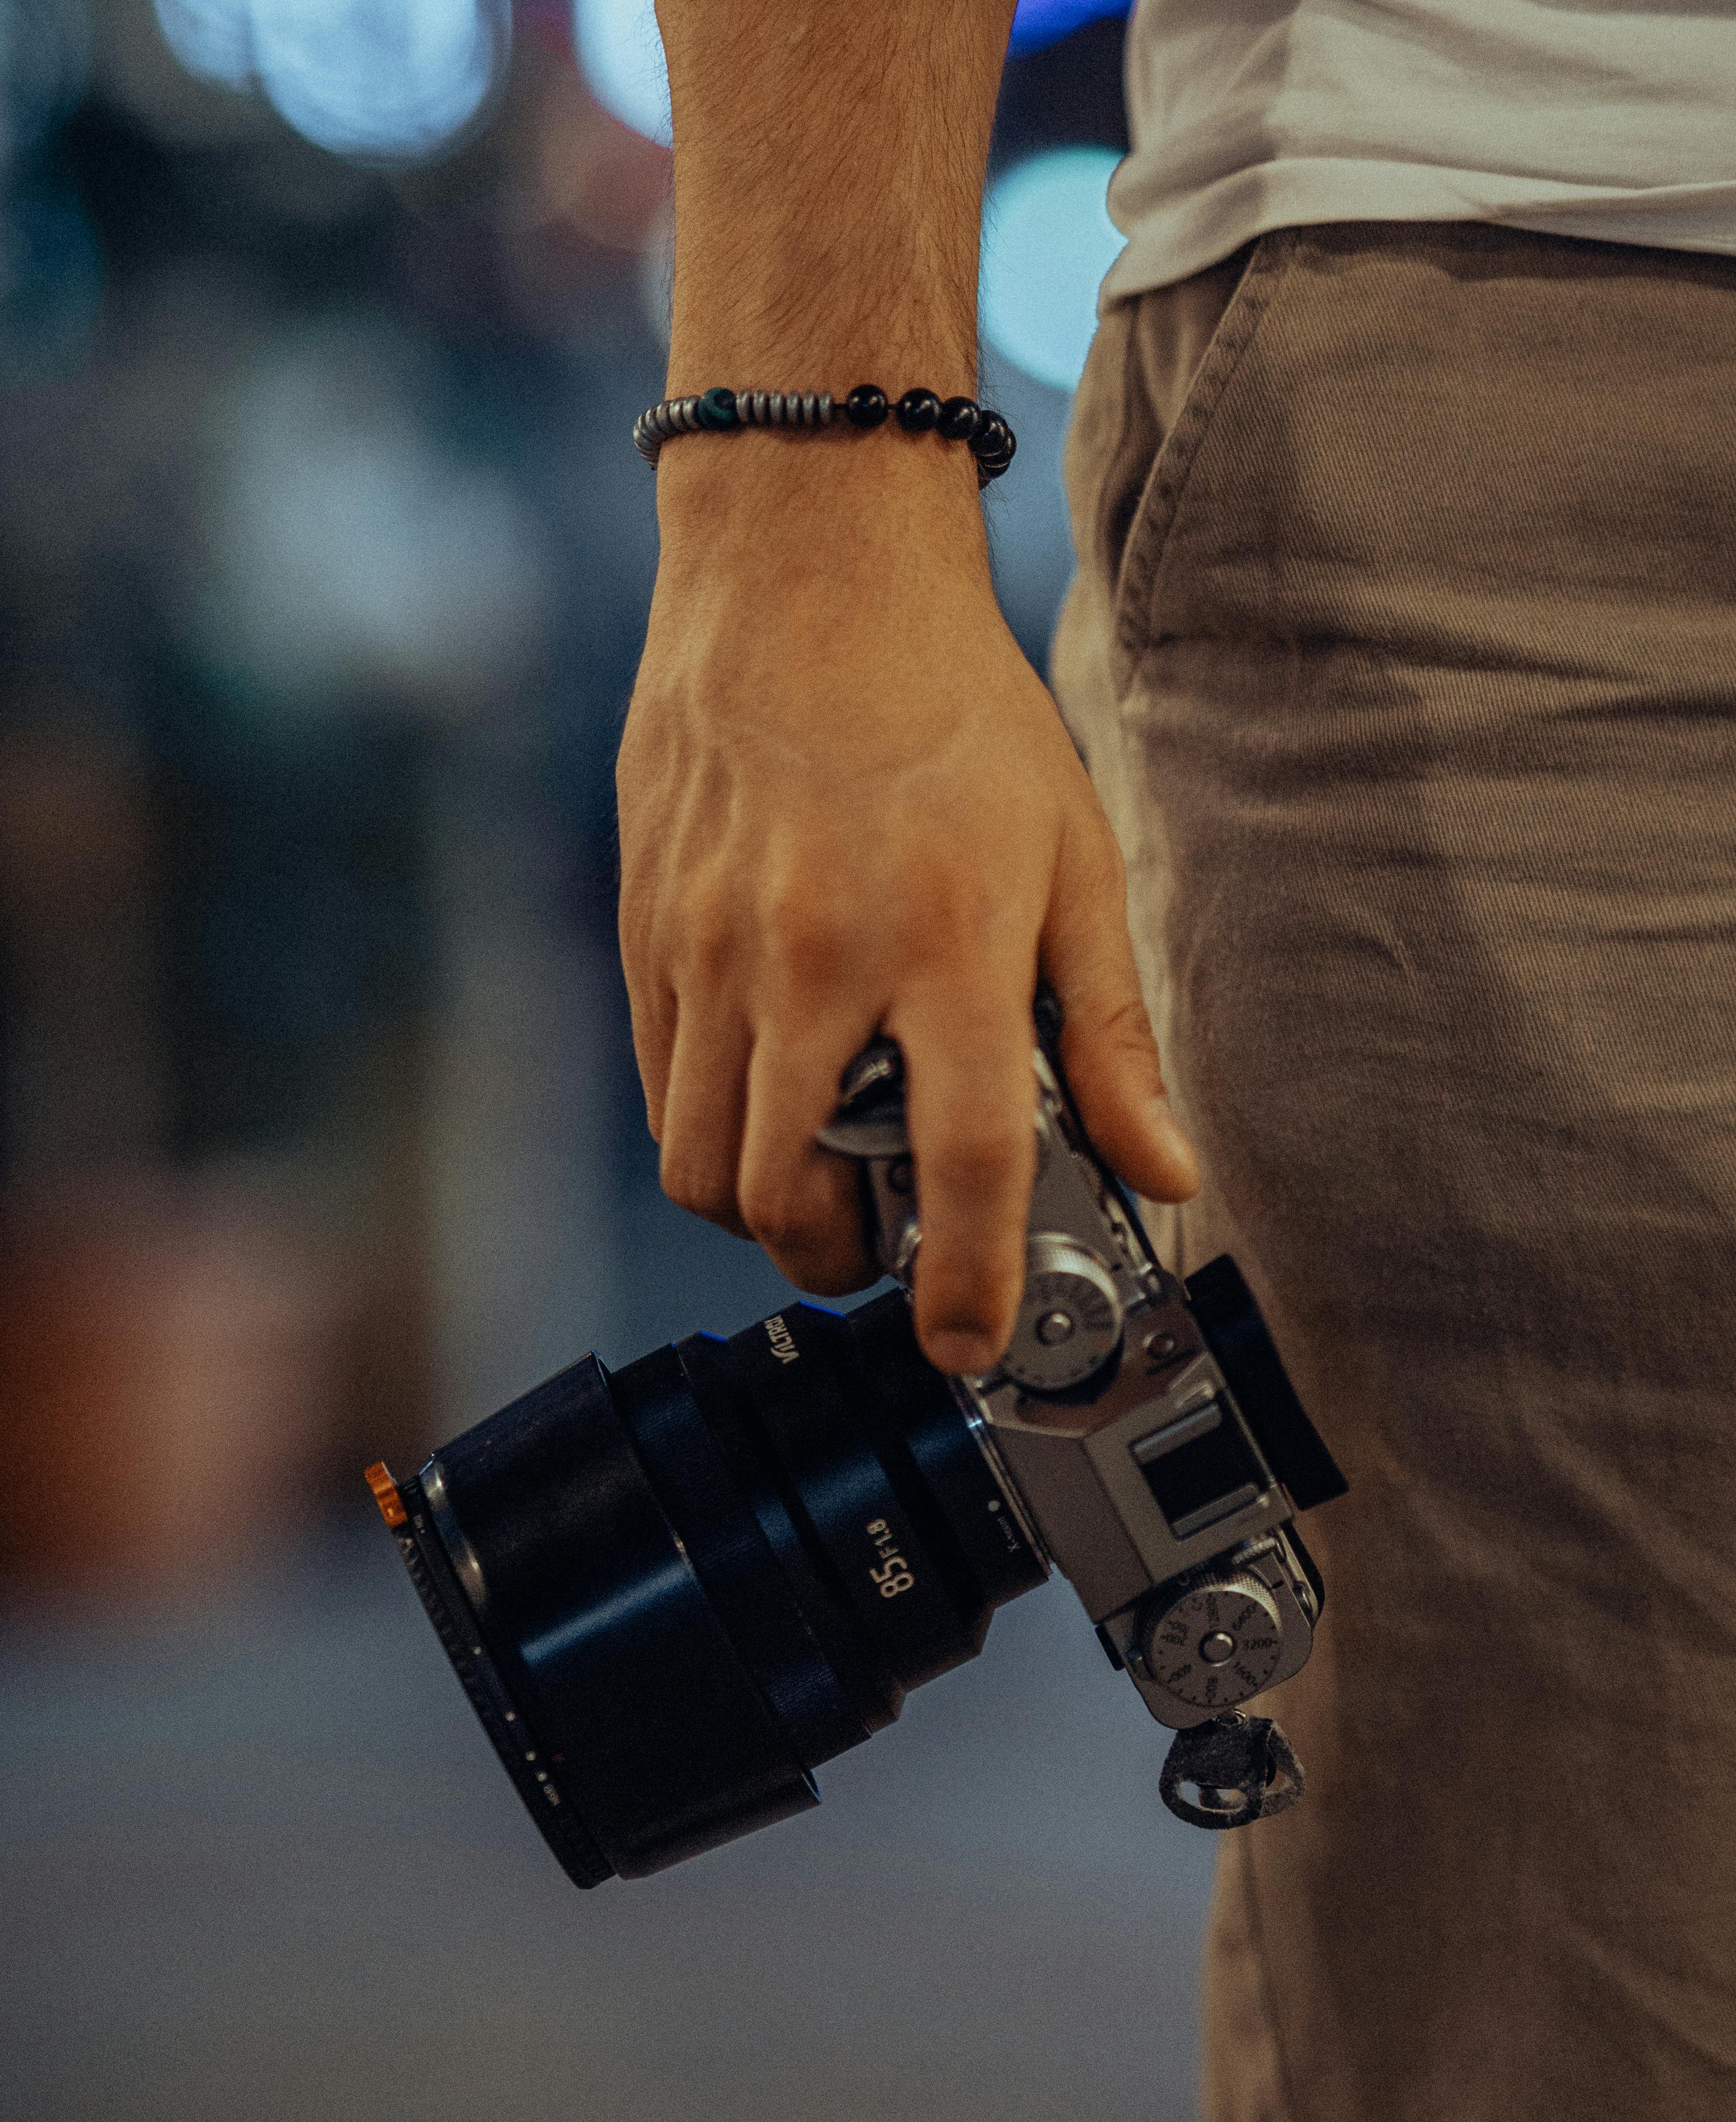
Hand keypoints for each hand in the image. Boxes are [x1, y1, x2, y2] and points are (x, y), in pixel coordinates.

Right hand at [617, 442, 1198, 1374]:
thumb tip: (1164, 1166)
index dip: (965, 1282)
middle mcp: (813, 958)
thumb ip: (1111, 1030)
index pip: (959, 1162)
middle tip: (887, 1242)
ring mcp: (710, 950)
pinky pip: (663, 1093)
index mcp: (944, 940)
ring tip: (824, 1171)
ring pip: (705, 1167)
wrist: (802, 575)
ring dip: (767, 1211)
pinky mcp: (646, 936)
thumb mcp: (1070, 856)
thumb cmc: (953, 712)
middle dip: (842, 1260)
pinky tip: (768, 1090)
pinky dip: (712, 1132)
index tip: (966, 1341)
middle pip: (791, 1197)